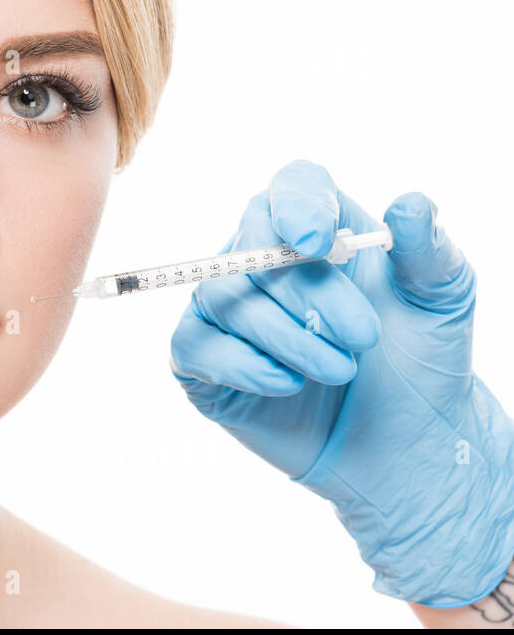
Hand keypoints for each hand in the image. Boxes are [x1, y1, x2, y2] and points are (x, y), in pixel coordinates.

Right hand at [169, 158, 513, 605]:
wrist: (402, 446)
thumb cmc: (420, 363)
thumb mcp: (442, 303)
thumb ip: (429, 252)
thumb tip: (410, 204)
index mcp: (318, 231)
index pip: (290, 188)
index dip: (296, 206)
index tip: (318, 244)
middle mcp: (262, 261)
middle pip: (252, 245)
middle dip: (306, 293)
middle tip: (364, 337)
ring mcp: (226, 310)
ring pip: (220, 296)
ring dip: (286, 337)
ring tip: (340, 370)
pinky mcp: (202, 360)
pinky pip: (193, 345)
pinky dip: (242, 365)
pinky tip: (287, 384)